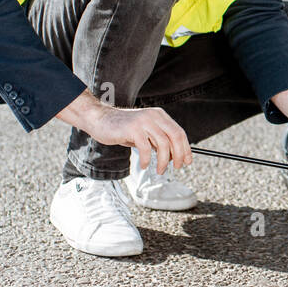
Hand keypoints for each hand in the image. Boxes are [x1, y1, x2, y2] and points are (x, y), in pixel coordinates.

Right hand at [56, 90, 192, 173]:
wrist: (100, 120)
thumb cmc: (123, 129)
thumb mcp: (145, 133)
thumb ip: (158, 141)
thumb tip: (174, 157)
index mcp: (160, 115)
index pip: (179, 132)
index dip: (186, 148)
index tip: (187, 162)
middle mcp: (154, 116)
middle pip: (175, 136)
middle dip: (179, 155)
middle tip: (177, 168)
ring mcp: (143, 121)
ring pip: (163, 143)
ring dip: (163, 161)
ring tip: (159, 170)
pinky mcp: (132, 128)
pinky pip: (146, 147)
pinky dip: (147, 159)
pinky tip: (144, 165)